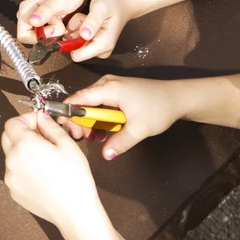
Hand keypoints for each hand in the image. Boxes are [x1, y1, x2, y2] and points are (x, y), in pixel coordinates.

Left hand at [1, 111, 108, 233]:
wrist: (74, 212)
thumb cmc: (74, 180)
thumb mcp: (67, 145)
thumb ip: (49, 126)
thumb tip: (41, 117)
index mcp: (24, 145)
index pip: (12, 122)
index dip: (26, 119)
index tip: (39, 122)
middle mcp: (12, 160)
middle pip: (8, 136)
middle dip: (22, 133)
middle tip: (42, 138)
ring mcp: (10, 177)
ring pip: (11, 155)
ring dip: (23, 151)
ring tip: (46, 159)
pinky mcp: (13, 190)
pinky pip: (14, 172)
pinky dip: (24, 168)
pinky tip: (42, 174)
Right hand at [17, 0, 92, 43]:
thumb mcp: (58, 0)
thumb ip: (46, 11)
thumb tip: (33, 21)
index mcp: (26, 9)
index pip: (23, 35)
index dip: (37, 37)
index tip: (52, 29)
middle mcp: (27, 15)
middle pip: (31, 38)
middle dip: (46, 36)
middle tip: (58, 22)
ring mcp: (34, 20)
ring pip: (39, 39)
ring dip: (52, 34)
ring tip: (60, 20)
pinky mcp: (41, 23)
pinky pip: (45, 36)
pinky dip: (54, 33)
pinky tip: (59, 22)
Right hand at [53, 75, 186, 158]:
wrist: (177, 97)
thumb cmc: (160, 107)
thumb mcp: (140, 128)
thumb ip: (120, 142)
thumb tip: (106, 154)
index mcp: (109, 88)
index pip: (79, 98)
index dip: (68, 111)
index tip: (62, 126)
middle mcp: (107, 84)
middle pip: (82, 102)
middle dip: (80, 122)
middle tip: (83, 138)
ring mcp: (112, 87)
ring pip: (91, 105)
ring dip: (90, 122)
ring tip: (95, 137)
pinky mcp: (116, 92)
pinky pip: (100, 105)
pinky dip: (99, 118)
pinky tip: (105, 131)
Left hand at [65, 0, 137, 61]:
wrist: (123, 2)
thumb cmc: (113, 2)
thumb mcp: (101, 7)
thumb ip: (93, 21)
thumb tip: (84, 35)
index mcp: (103, 45)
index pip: (77, 55)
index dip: (70, 42)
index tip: (76, 26)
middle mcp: (100, 50)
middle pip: (74, 48)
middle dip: (74, 32)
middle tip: (84, 18)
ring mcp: (97, 48)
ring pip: (74, 43)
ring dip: (76, 29)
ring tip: (86, 17)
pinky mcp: (94, 43)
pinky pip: (77, 39)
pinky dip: (77, 28)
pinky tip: (85, 19)